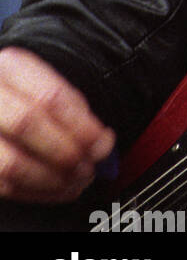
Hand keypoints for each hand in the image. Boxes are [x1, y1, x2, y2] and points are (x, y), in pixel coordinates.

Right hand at [0, 47, 115, 201]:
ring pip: (10, 162)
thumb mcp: (47, 83)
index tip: (103, 144)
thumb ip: (73, 108)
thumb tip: (101, 143)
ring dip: (51, 179)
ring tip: (77, 181)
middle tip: (90, 166)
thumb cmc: (27, 94)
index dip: (81, 125)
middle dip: (65, 151)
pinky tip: (58, 189)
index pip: (50, 96)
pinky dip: (35, 192)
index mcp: (11, 66)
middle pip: (27, 124)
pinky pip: (2, 185)